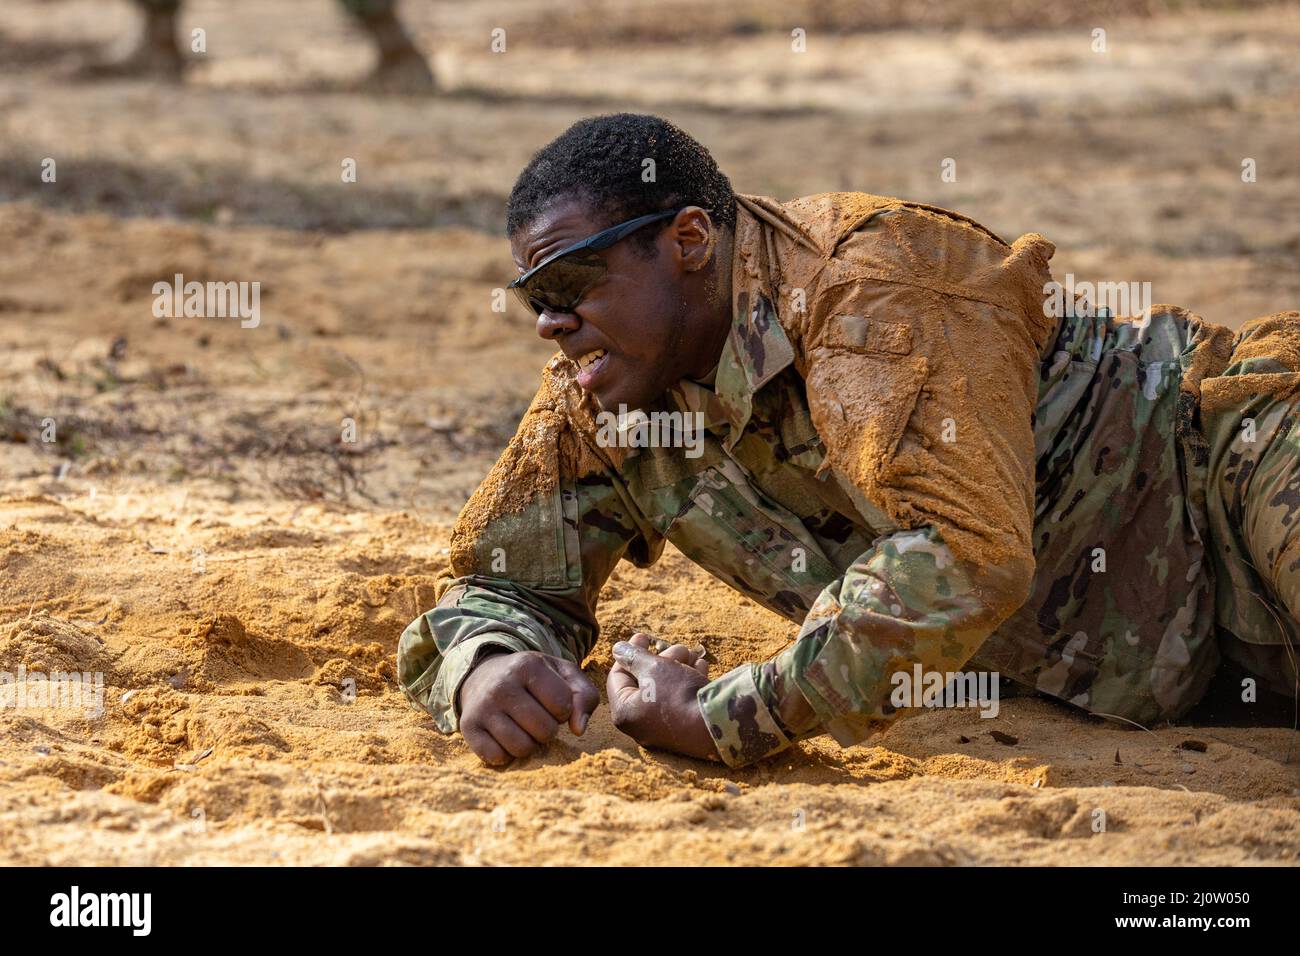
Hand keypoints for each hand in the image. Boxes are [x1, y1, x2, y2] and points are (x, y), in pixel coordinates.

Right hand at [457, 649, 599, 765]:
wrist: (484, 675)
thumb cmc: (532, 678)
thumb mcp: (563, 674)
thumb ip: (584, 696)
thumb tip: (579, 729)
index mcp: (528, 665)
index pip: (563, 706)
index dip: (563, 710)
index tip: (551, 702)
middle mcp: (502, 685)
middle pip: (545, 731)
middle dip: (547, 729)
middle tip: (537, 717)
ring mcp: (482, 707)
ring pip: (522, 747)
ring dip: (529, 743)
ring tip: (523, 727)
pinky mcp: (468, 727)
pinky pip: (497, 757)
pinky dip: (506, 753)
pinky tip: (504, 736)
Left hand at [607, 634, 717, 760]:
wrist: (716, 723)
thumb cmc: (679, 694)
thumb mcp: (653, 667)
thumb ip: (634, 656)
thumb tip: (618, 649)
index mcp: (625, 712)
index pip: (618, 676)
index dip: (630, 653)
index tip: (644, 636)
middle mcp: (640, 725)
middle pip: (644, 682)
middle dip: (662, 659)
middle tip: (678, 649)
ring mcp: (663, 729)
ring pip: (665, 689)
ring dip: (678, 667)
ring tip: (693, 656)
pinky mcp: (684, 730)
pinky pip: (679, 701)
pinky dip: (688, 682)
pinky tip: (701, 668)